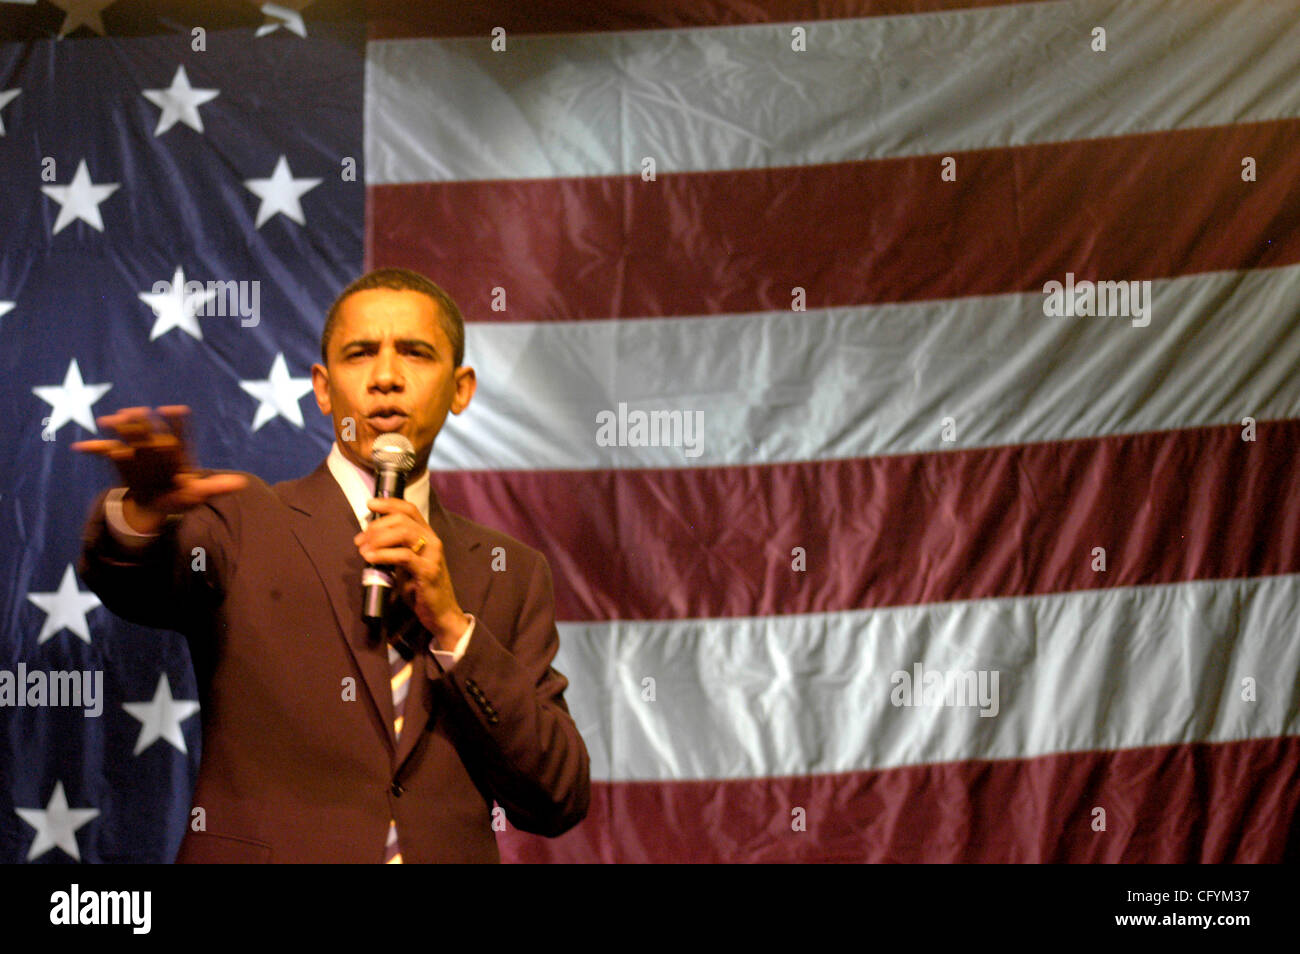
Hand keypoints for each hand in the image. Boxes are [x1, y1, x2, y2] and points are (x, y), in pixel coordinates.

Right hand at [72, 406, 247, 532]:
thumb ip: (217, 487)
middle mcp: (157, 446)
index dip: (177, 422)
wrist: (157, 505)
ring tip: (109, 420)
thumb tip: (241, 484)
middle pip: (150, 430)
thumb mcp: (199, 494)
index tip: (174, 409)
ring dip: (119, 427)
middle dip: (142, 420)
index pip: (180, 433)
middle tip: (136, 410)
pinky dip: (94, 449)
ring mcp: (138, 451)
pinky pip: (107, 452)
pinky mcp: (121, 459)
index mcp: (178, 452)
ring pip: (128, 435)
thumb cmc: (182, 497)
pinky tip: (80, 447)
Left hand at [355, 496, 468, 650]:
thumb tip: (368, 540)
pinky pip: (403, 556)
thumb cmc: (421, 588)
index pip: (409, 509)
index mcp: (427, 535)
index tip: (370, 504)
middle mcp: (432, 540)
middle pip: (402, 519)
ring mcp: (432, 555)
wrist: (441, 613)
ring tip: (363, 550)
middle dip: (376, 526)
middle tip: (360, 540)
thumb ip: (394, 549)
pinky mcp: (428, 570)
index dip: (389, 503)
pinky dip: (383, 555)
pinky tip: (371, 558)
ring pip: (403, 532)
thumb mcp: (406, 564)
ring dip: (378, 538)